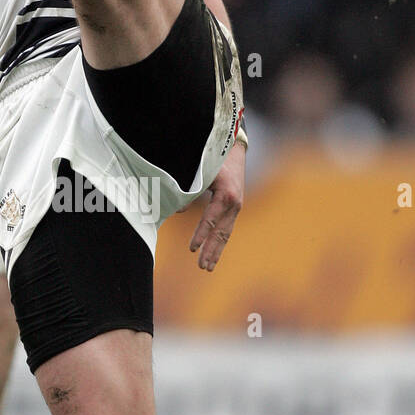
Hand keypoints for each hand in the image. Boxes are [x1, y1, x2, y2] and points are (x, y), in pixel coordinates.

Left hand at [189, 141, 244, 270]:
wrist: (234, 148)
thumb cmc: (214, 159)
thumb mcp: (201, 173)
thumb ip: (189, 192)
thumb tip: (177, 211)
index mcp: (226, 195)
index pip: (210, 220)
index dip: (200, 235)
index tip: (192, 249)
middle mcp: (235, 203)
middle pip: (221, 233)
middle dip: (211, 251)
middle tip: (202, 267)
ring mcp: (237, 207)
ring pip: (226, 233)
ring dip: (216, 251)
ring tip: (208, 266)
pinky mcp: (235, 207)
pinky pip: (227, 228)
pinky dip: (220, 241)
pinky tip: (213, 251)